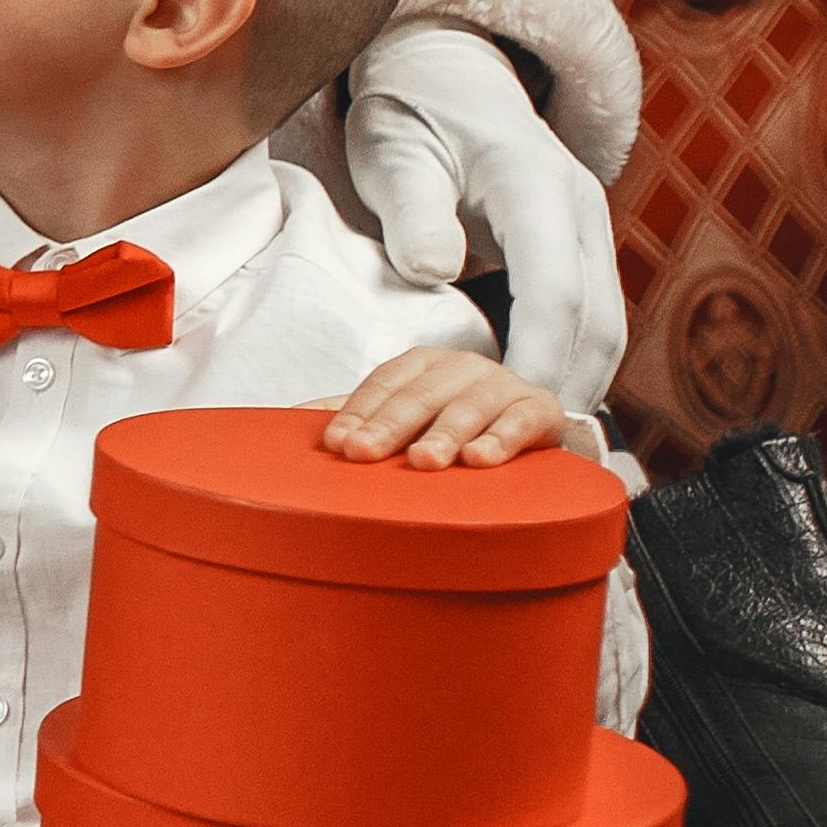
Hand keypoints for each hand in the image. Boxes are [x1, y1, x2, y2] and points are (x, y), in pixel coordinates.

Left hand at [324, 345, 576, 469]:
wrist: (531, 429)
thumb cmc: (451, 424)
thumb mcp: (405, 415)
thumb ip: (355, 416)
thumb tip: (286, 420)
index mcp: (422, 365)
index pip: (383, 384)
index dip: (357, 412)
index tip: (335, 444)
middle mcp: (461, 367)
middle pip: (418, 396)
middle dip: (388, 425)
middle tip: (362, 453)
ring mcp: (502, 385)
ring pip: (468, 409)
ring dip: (443, 435)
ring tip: (423, 461)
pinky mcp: (540, 409)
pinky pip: (520, 422)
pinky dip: (500, 440)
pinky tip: (480, 460)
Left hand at [342, 22, 621, 415]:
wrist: (448, 77)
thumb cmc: (412, 116)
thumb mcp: (394, 151)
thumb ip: (412, 208)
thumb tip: (431, 268)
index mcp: (535, 182)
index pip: (555, 286)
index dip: (541, 356)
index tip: (518, 411)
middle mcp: (581, 208)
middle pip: (596, 318)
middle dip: (566, 388)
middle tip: (528, 453)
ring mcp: (588, 230)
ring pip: (605, 327)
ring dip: (575, 386)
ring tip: (535, 447)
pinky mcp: (580, 251)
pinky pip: (589, 321)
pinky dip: (569, 368)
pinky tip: (535, 409)